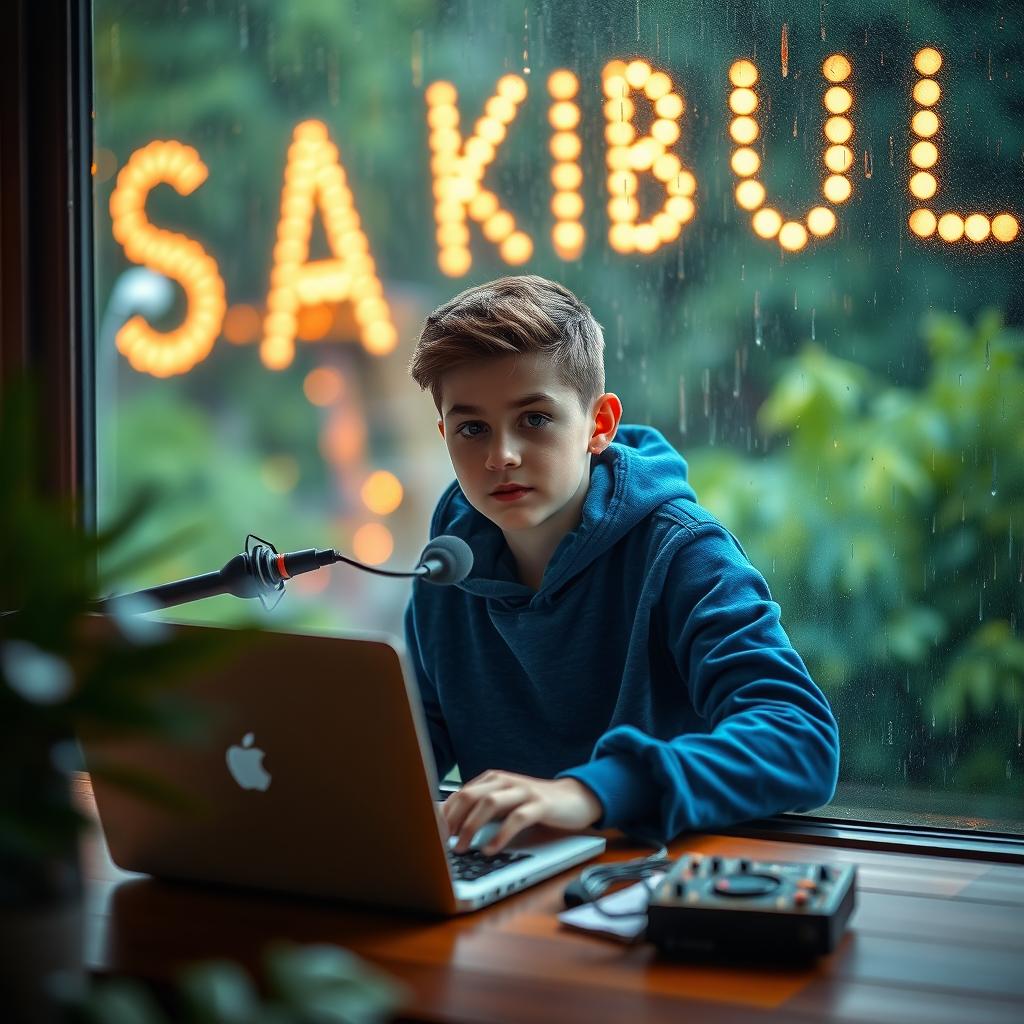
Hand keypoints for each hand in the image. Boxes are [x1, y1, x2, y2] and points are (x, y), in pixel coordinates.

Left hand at [443, 770, 602, 854]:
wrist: (575, 798)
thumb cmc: (535, 804)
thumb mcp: (506, 804)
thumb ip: (483, 810)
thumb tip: (450, 827)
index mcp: (493, 779)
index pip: (460, 793)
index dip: (444, 814)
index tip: (433, 834)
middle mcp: (506, 781)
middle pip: (470, 795)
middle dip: (453, 820)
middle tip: (443, 842)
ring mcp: (524, 791)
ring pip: (490, 803)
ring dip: (472, 827)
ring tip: (463, 847)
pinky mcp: (541, 805)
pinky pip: (517, 818)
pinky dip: (501, 835)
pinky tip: (491, 849)